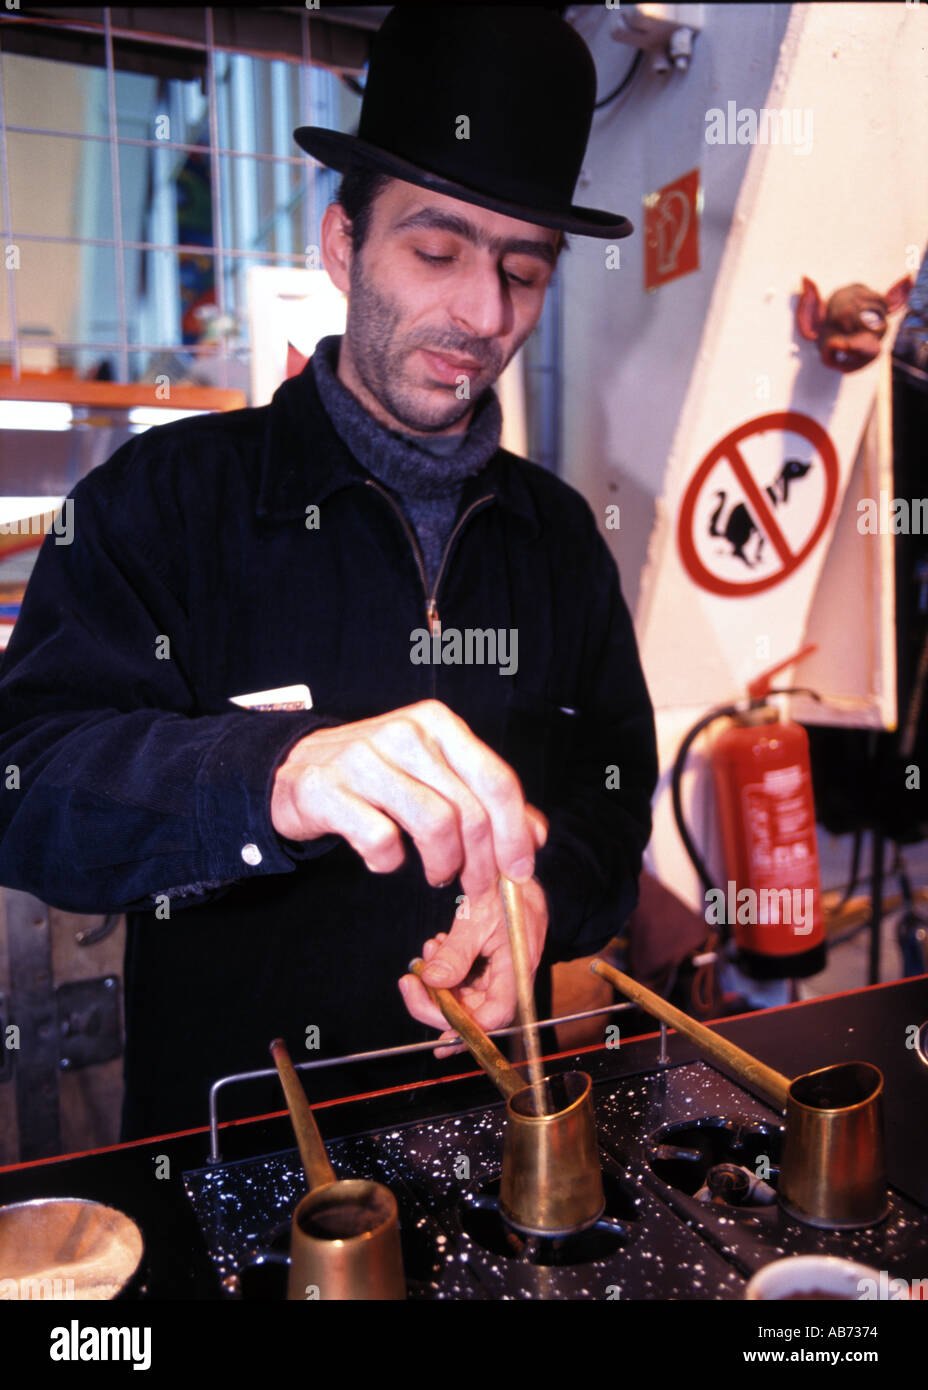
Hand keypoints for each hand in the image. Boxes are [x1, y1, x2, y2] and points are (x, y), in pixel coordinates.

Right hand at [270, 699, 539, 898]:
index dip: (516, 833)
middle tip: (476, 886)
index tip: (520, 871)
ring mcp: (364, 758)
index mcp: (438, 724)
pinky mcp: (328, 790)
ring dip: (442, 864)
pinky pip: (380, 839)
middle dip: (481, 862)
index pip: (496, 780)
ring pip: (434, 825)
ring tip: (437, 874)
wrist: (295, 770)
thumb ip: (485, 800)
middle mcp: (405, 733)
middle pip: (469, 810)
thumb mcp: (434, 774)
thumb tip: (537, 833)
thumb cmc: (378, 777)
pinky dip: (389, 863)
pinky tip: (385, 860)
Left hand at [398, 870, 548, 1055]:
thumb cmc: (506, 895)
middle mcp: (508, 985)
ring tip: (432, 947)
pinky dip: (443, 971)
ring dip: (437, 983)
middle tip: (410, 981)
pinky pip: (460, 985)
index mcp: (516, 974)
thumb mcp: (478, 918)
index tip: (436, 1037)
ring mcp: (496, 981)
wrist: (517, 881)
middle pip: (471, 1016)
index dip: (464, 1031)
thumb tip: (433, 981)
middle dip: (435, 1002)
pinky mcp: (485, 974)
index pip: (494, 1017)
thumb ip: (456, 952)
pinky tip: (439, 946)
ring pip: (461, 1001)